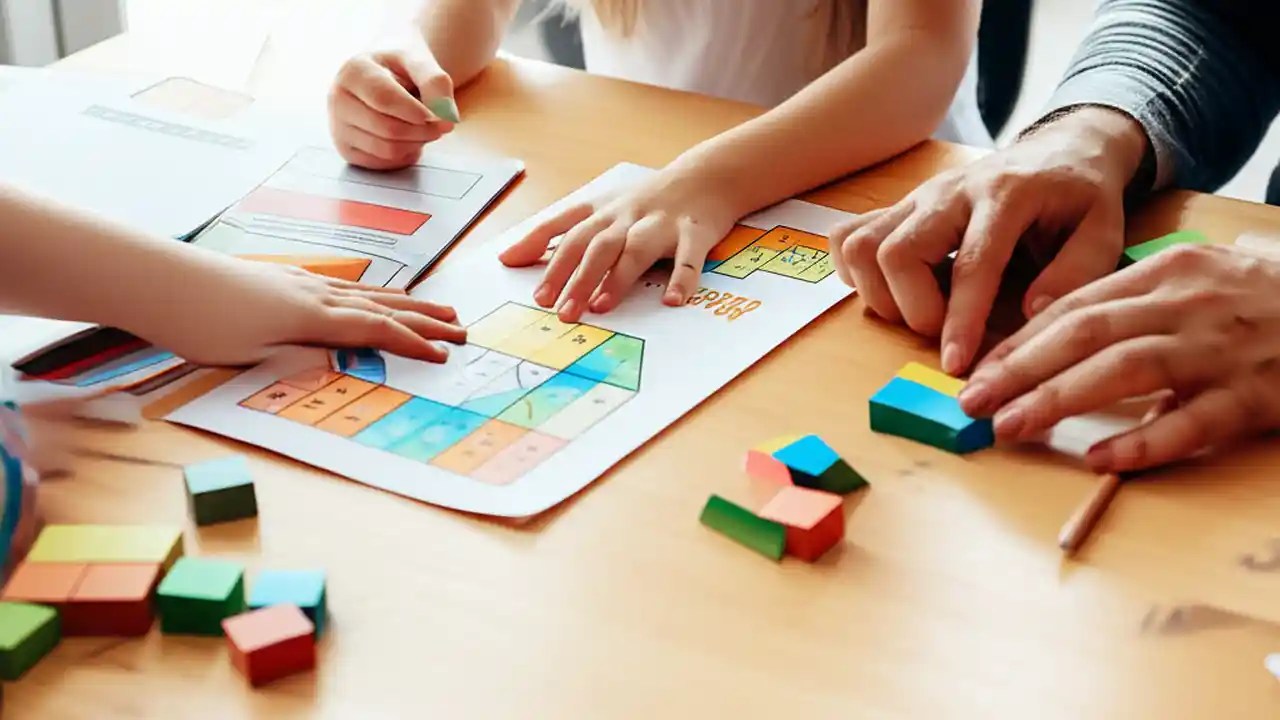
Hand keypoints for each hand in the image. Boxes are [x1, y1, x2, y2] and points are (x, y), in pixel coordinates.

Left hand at [129, 257, 465, 365]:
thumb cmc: (198, 323)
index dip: (415, 344)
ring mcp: (300, 281)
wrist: (158, 279)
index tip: (447, 355)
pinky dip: (371, 293)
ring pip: (367, 293)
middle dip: (425, 319)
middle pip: (383, 306)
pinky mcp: (282, 277)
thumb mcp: (252, 354)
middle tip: (462, 328)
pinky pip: (343, 286)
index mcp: (312, 316)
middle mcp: (314, 293)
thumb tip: (342, 366)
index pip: (376, 331)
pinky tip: (372, 295)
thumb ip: (301, 358)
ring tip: (435, 307)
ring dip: (405, 303)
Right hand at [329, 38, 456, 169]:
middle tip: (442, 124)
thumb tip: (446, 117)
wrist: (383, 69)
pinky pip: (384, 163)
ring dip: (417, 143)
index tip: (441, 116)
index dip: (417, 112)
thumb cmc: (400, 63)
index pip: (385, 100)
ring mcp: (338, 127)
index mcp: (353, 72)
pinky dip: (405, 154)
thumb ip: (435, 82)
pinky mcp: (346, 150)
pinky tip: (408, 137)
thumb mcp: (419, 60)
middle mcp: (338, 100)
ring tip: (425, 127)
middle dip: (423, 130)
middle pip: (388, 129)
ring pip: (387, 150)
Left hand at [498, 167, 739, 322]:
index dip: (550, 260)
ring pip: (635, 250)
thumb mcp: (599, 209)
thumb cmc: (646, 200)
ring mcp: (661, 224)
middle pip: (597, 245)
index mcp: (604, 211)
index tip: (537, 295)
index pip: (569, 233)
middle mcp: (628, 216)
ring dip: (617, 278)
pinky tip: (671, 301)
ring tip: (600, 307)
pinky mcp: (695, 234)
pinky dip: (682, 280)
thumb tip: (509, 257)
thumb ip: (556, 232)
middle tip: (561, 312)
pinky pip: (689, 258)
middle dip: (576, 278)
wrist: (706, 176)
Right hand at [830, 107, 1147, 374]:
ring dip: (878, 294)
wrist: (1059, 148)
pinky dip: (854, 272)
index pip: (970, 263)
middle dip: (911, 309)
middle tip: (940, 332)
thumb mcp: (1104, 229)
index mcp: (1007, 195)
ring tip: (916, 312)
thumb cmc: (1080, 195)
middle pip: (896, 251)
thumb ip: (1076, 272)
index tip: (956, 364)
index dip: (959, 319)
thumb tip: (1029, 315)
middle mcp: (950, 191)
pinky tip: (887, 289)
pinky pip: (848, 236)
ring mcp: (917, 196)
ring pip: (862, 245)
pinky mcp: (899, 206)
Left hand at [958, 243, 1279, 472]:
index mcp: (1167, 272)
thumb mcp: (1195, 282)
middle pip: (1087, 332)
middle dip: (1020, 367)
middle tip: (972, 402)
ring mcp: (1223, 348)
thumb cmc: (1260, 301)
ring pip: (1127, 369)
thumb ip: (1131, 304)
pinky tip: (1100, 459)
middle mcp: (1188, 303)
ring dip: (1059, 398)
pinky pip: (1193, 421)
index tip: (979, 369)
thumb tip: (1049, 338)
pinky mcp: (1257, 394)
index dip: (1020, 340)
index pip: (1075, 305)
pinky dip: (1144, 440)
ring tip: (1011, 425)